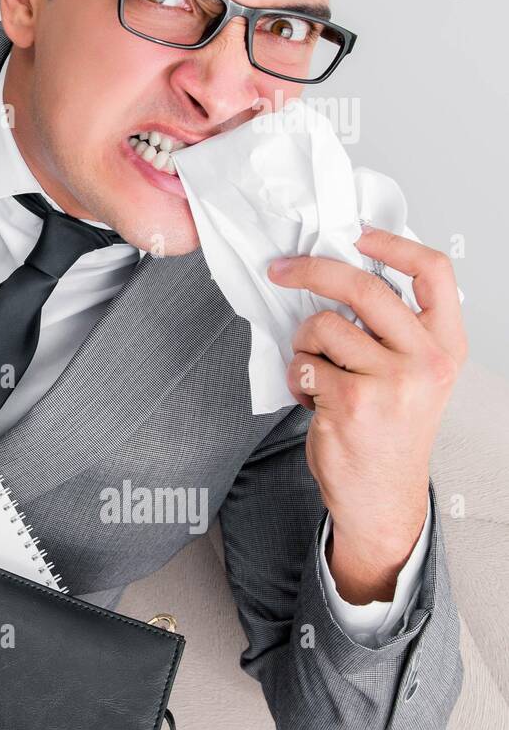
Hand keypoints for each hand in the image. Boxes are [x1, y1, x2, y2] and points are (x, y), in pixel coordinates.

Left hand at [267, 228, 465, 602]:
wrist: (382, 494)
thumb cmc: (390, 430)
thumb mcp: (413, 374)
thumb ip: (391, 329)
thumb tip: (337, 275)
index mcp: (445, 344)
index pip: (434, 273)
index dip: (393, 244)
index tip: (358, 235)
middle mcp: (425, 359)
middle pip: (363, 286)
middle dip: (311, 271)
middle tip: (283, 270)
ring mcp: (390, 380)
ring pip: (322, 326)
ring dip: (304, 345)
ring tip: (318, 372)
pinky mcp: (351, 400)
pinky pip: (304, 363)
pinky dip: (297, 377)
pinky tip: (314, 399)